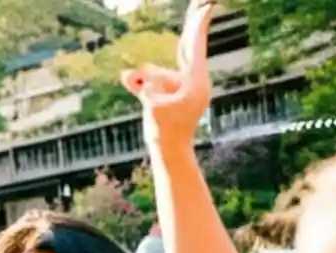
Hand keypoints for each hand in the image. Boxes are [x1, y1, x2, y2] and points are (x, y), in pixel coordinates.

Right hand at [121, 0, 215, 146]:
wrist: (169, 154)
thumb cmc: (167, 133)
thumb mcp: (155, 108)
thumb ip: (146, 88)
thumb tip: (134, 75)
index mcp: (195, 81)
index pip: (195, 47)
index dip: (198, 25)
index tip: (207, 5)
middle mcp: (190, 81)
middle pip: (186, 48)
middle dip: (191, 28)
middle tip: (204, 2)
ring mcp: (178, 87)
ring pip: (156, 72)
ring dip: (142, 79)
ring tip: (134, 89)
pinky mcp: (167, 94)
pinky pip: (151, 81)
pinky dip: (139, 82)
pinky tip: (127, 79)